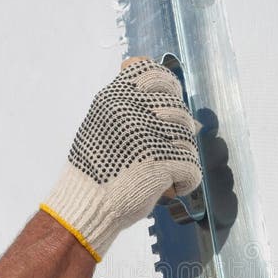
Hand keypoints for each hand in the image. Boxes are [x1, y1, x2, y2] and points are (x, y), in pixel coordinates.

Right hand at [41, 57, 201, 261]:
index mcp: (115, 98)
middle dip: (178, 131)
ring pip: (188, 137)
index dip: (168, 88)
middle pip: (178, 108)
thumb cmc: (96, 168)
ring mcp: (146, 137)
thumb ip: (132, 108)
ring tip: (166, 170)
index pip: (154, 74)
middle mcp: (131, 112)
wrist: (86, 203)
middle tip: (165, 150)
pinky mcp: (159, 163)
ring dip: (181, 156)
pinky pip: (191, 165)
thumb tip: (181, 105)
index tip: (165, 106)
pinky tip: (173, 187)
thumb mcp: (102, 124)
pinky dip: (187, 180)